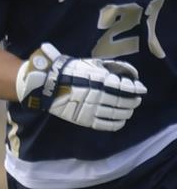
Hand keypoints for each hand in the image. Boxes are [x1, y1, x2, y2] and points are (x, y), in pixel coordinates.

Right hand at [16, 43, 145, 131]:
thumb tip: (129, 73)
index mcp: (101, 80)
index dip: (136, 89)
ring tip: (129, 110)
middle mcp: (99, 95)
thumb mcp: (91, 64)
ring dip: (127, 112)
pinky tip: (121, 121)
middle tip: (136, 100)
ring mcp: (91, 108)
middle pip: (124, 101)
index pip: (126, 87)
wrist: (46, 83)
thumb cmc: (70, 71)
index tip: (140, 89)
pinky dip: (117, 123)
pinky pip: (105, 124)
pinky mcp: (84, 119)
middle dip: (133, 101)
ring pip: (117, 114)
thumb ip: (111, 68)